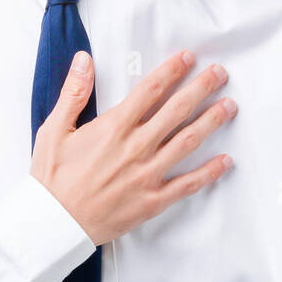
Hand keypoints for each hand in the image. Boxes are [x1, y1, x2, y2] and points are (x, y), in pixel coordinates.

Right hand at [30, 48, 235, 245]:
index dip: (171, 71)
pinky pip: (187, 185)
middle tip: (220, 73)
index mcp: (113, 128)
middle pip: (176, 110)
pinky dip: (208, 172)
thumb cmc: (51, 178)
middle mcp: (135, 147)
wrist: (52, 224)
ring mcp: (146, 175)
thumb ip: (73, 92)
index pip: (150, 90)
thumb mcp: (54, 129)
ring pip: (187, 142)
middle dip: (201, 88)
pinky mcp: (152, 200)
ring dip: (211, 121)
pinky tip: (226, 161)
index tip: (188, 57)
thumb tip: (84, 59)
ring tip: (230, 106)